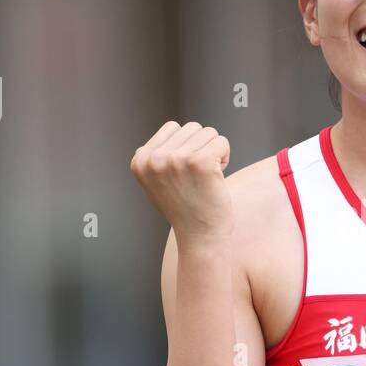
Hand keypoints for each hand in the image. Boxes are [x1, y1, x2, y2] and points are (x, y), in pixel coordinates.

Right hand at [130, 121, 233, 243]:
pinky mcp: (200, 162)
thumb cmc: (185, 209)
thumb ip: (158, 156)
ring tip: (207, 177)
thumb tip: (174, 130)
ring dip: (214, 152)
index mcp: (140, 160)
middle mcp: (155, 158)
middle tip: (200, 176)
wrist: (200, 238)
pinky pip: (222, 142)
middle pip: (192, 127)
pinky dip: (225, 157)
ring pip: (209, 132)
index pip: (172, 127)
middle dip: (202, 147)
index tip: (186, 172)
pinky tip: (217, 178)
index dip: (186, 146)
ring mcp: (176, 159)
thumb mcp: (157, 181)